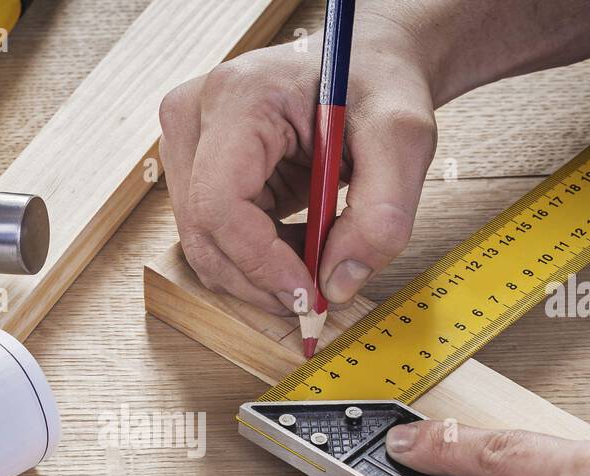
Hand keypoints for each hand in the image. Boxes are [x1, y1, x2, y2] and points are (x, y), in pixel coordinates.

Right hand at [157, 15, 437, 314]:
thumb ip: (382, 213)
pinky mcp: (195, 171)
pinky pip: (216, 240)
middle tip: (317, 300)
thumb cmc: (377, 84)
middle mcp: (194, 119)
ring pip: (205, 246)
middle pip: (204, 234)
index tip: (309, 293)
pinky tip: (298, 246)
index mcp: (236, 98)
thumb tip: (338, 284)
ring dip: (260, 274)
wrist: (363, 62)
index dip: (259, 262)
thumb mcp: (403, 137)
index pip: (220, 203)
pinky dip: (258, 261)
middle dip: (260, 280)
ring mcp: (187, 146)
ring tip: (317, 259)